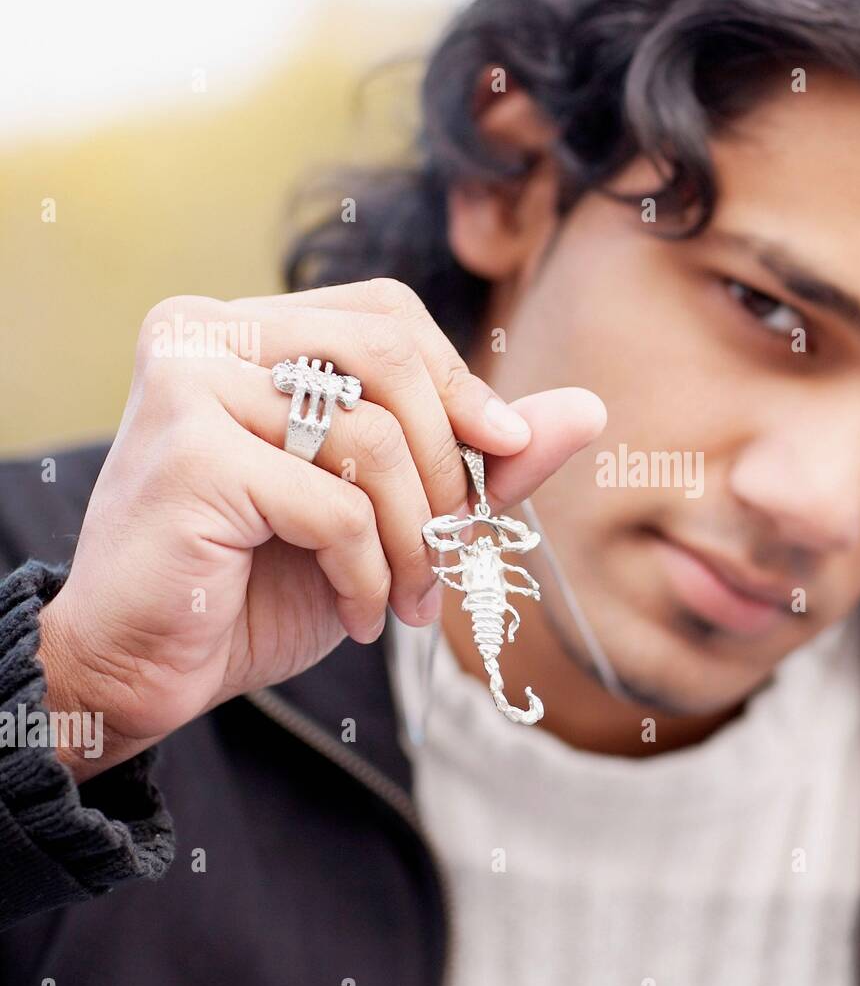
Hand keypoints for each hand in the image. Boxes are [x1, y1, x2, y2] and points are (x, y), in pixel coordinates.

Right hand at [36, 278, 605, 779]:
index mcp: (244, 327)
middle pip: (389, 356)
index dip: (459, 387)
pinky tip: (357, 613)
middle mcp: (206, 333)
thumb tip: (590, 409)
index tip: (499, 459)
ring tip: (407, 598)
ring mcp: (189, 384)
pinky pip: (336, 506)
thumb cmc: (257, 582)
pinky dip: (367, 573)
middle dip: (446, 468)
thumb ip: (477, 456)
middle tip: (451, 552)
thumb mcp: (387, 510)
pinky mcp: (188, 456)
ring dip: (415, 539)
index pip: (388, 317)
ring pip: (372, 437)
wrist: (143, 668)